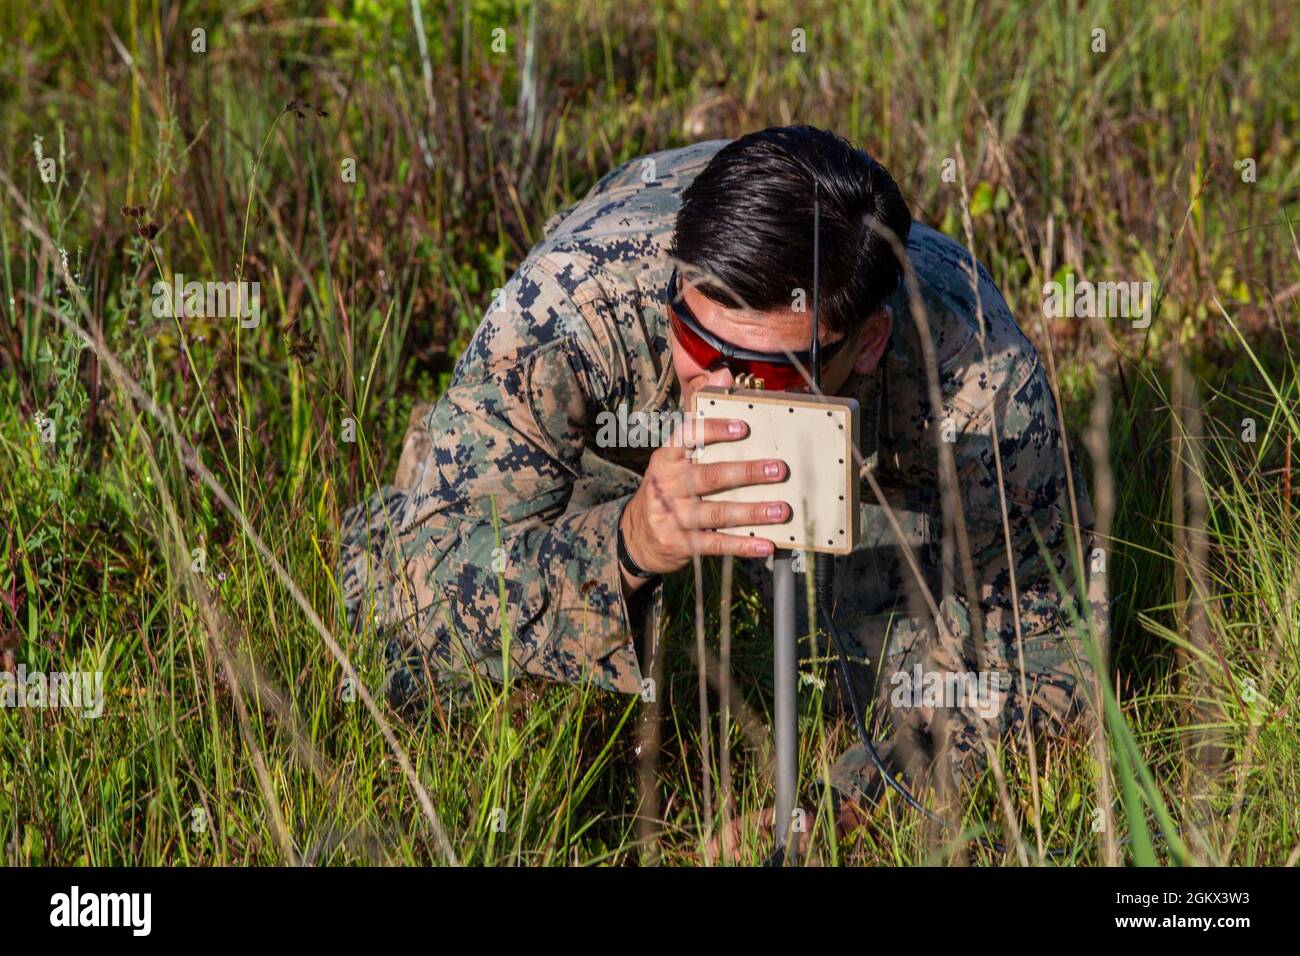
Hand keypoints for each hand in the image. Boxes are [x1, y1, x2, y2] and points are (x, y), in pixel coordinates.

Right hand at [619, 417, 788, 591]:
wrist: (637, 536)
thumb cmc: (667, 487)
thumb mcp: (673, 456)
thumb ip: (701, 419)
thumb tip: (722, 371)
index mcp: (666, 458)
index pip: (687, 437)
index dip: (715, 431)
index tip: (744, 428)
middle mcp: (667, 486)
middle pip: (710, 477)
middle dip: (747, 473)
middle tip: (778, 470)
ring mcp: (673, 517)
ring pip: (718, 513)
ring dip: (753, 511)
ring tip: (781, 510)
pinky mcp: (682, 545)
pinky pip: (717, 544)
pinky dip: (743, 545)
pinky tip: (765, 543)